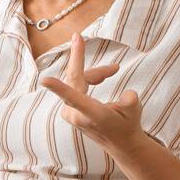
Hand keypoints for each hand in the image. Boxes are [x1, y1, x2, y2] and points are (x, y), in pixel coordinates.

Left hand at [39, 33, 144, 154]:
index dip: (59, 88)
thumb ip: (130, 102)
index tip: (44, 79)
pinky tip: (102, 77)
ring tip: (114, 71)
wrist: (120, 143)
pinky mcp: (68, 111)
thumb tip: (127, 95)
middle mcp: (77, 115)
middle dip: (84, 61)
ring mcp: (70, 114)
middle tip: (79, 36)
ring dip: (95, 74)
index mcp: (92, 115)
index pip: (73, 99)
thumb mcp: (135, 111)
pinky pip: (75, 86)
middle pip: (76, 79)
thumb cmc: (127, 125)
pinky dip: (90, 80)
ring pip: (77, 81)